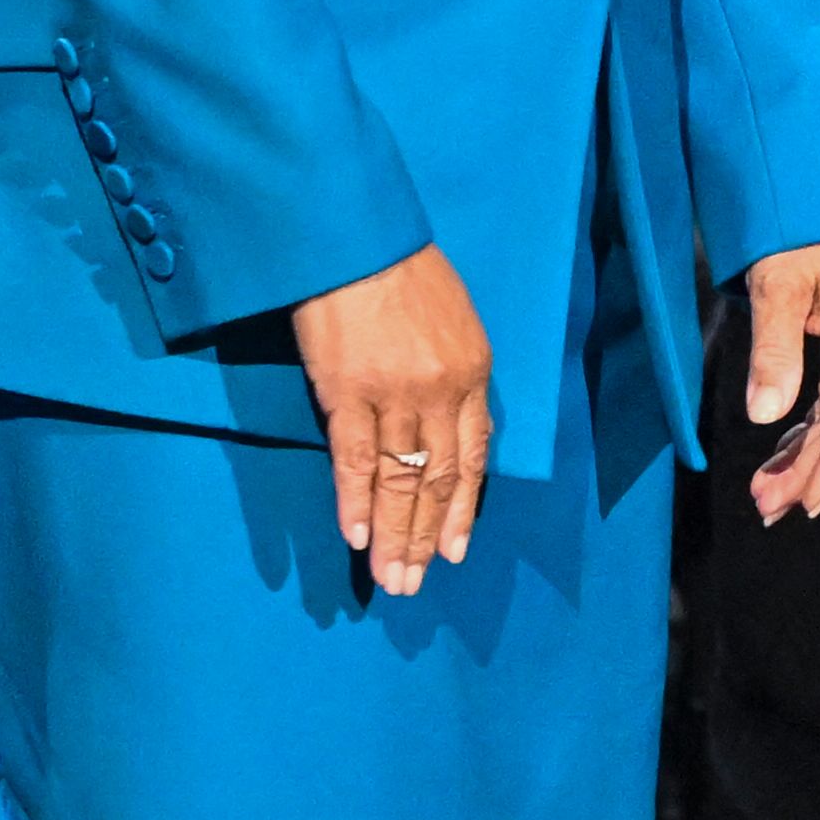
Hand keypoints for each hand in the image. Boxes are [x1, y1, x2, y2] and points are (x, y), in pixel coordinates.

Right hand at [295, 240, 494, 592]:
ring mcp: (394, 394)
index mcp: (472, 373)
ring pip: (399, 480)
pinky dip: (355, 502)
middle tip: (416, 583)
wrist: (356, 236)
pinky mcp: (346, 391)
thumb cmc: (403, 269)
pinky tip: (356, 536)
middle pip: (437, 479)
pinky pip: (355, 459)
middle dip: (427, 536)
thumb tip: (451, 428)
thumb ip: (457, 375)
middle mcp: (440, 391)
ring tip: (392, 577)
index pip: (473, 457)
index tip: (454, 549)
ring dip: (394, 534)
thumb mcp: (455, 320)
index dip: (462, 508)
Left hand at [724, 235, 819, 526]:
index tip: (803, 505)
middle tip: (769, 510)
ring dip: (807, 455)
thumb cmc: (799, 227)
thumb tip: (765, 416)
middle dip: (810, 471)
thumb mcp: (778, 285)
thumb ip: (773, 351)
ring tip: (768, 494)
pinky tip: (784, 454)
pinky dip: (809, 427)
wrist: (818, 185)